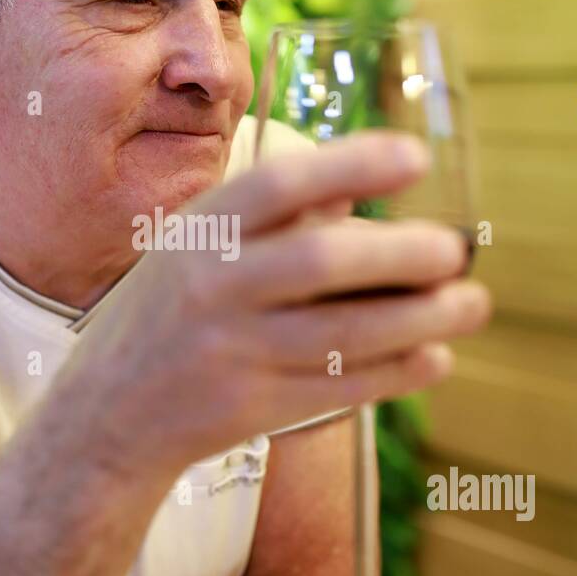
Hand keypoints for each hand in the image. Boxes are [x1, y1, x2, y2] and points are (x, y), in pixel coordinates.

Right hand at [51, 131, 491, 476]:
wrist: (104, 417)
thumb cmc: (163, 315)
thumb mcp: (192, 250)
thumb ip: (266, 222)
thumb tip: (354, 196)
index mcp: (199, 234)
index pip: (279, 185)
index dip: (350, 164)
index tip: (416, 158)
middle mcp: (211, 288)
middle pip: (321, 261)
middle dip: (403, 254)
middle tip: (457, 249)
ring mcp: (230, 352)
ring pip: (343, 334)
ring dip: (420, 319)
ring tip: (471, 305)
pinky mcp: (250, 409)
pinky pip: (339, 389)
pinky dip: (395, 373)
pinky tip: (434, 357)